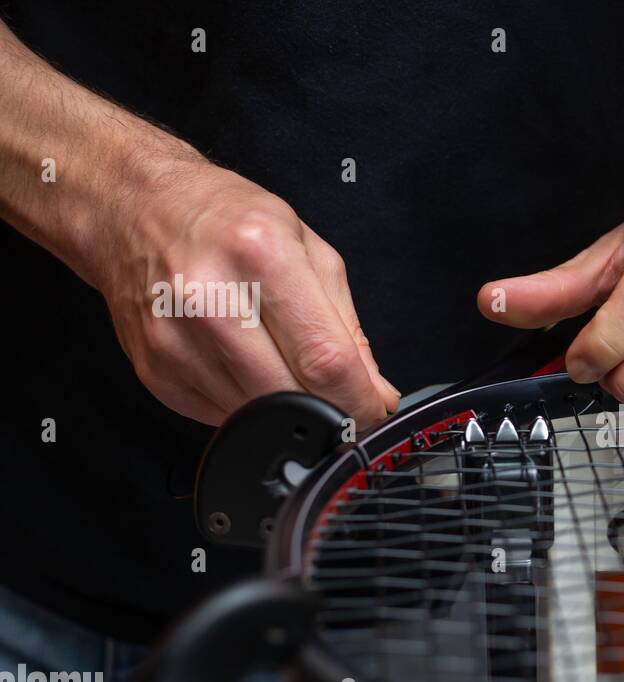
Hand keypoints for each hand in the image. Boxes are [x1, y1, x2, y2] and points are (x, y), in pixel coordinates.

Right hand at [94, 159, 398, 425]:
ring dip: (287, 410)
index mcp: (259, 255)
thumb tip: (375, 393)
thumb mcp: (306, 246)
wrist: (133, 208)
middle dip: (330, 410)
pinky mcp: (155, 371)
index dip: (360, 399)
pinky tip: (246, 368)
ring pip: (258, 415)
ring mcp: (174, 339)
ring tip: (286, 369)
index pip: (325, 358)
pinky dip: (247, 406)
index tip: (374, 410)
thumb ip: (348, 325)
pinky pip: (220, 416)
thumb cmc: (225, 219)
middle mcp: (209, 298)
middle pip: (291, 395)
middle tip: (342, 400)